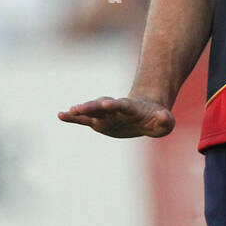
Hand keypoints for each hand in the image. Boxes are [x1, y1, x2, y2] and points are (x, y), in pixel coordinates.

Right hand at [58, 96, 174, 137]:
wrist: (145, 113)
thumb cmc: (155, 119)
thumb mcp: (165, 122)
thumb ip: (165, 121)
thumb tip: (162, 117)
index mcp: (131, 109)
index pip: (123, 106)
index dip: (116, 105)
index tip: (107, 103)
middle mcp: (115, 109)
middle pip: (101, 106)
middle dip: (90, 107)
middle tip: (77, 107)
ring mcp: (106, 114)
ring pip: (91, 111)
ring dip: (80, 112)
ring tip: (66, 113)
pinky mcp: (99, 121)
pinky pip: (84, 120)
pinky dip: (73, 118)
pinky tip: (60, 115)